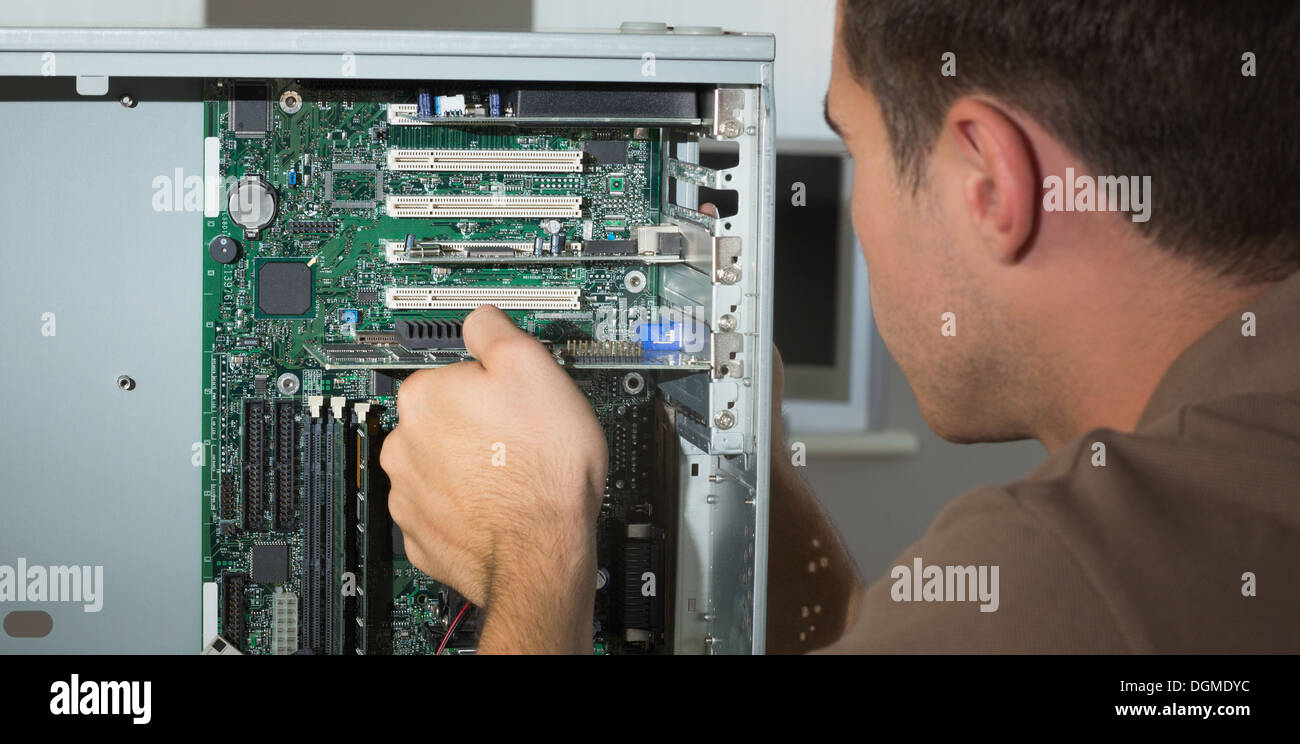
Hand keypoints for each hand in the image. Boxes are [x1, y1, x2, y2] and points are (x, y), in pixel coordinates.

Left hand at [380, 305, 607, 651]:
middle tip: (516, 435)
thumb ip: (496, 332)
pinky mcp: (421, 537)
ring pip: (438, 465)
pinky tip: (496, 505)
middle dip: (472, 424)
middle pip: (440, 419)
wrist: (541, 552)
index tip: (508, 395)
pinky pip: (441, 510)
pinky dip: (464, 507)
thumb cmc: (543, 469)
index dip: (485, 382)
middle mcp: (404, 445)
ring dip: (466, 466)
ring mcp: (408, 496)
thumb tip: (480, 319)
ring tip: (510, 474)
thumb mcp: (535, 368)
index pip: (449, 371)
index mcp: (424, 397)